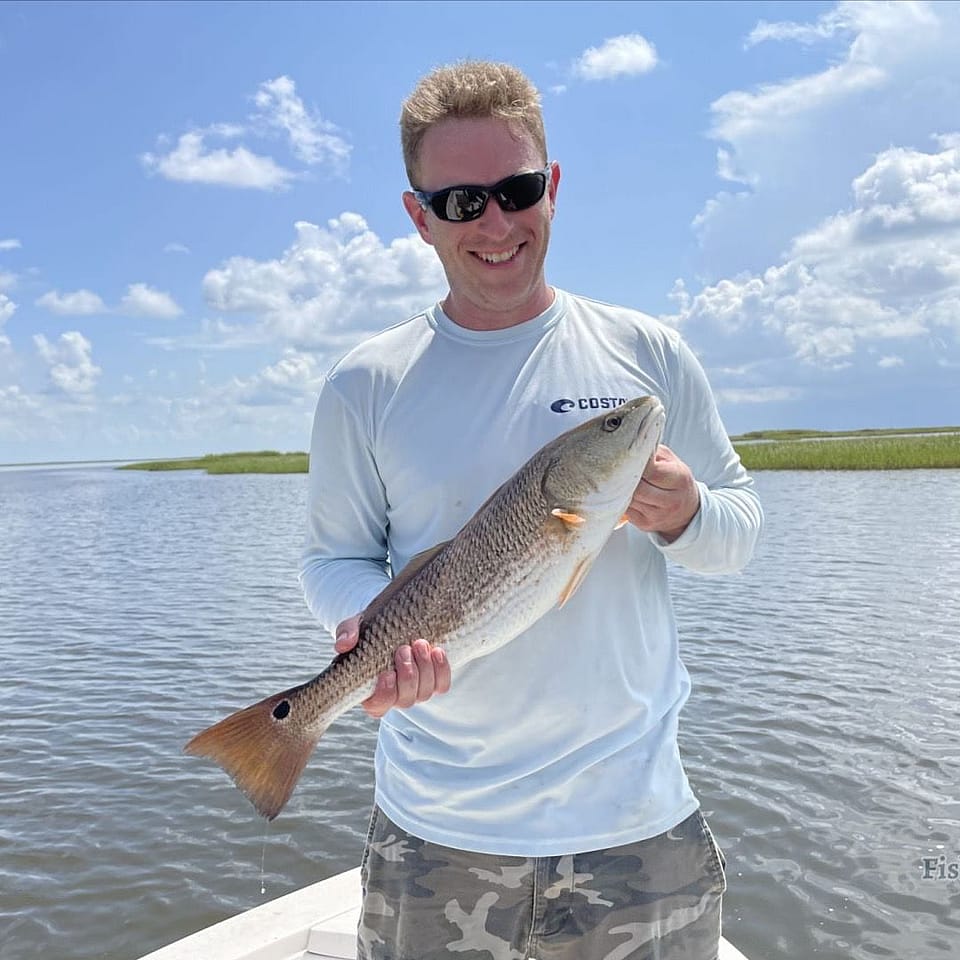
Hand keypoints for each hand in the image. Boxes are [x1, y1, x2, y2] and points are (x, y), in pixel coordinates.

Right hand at [334, 615, 451, 718]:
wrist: (403, 618)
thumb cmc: (375, 627)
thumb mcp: (359, 624)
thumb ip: (347, 632)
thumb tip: (343, 644)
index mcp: (371, 689)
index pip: (377, 707)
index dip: (384, 696)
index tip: (387, 674)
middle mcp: (395, 694)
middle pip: (405, 700)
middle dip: (407, 676)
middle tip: (404, 649)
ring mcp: (417, 689)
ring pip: (424, 693)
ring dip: (424, 669)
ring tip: (419, 644)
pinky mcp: (435, 680)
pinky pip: (442, 685)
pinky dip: (441, 670)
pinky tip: (436, 651)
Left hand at [624, 445, 699, 542]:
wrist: (687, 511)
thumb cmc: (675, 480)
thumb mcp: (671, 461)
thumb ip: (653, 451)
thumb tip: (630, 445)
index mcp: (679, 480)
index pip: (651, 471)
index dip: (636, 464)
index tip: (627, 458)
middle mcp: (671, 501)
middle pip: (638, 489)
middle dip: (626, 478)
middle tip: (618, 469)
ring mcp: (658, 516)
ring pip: (630, 500)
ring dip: (621, 489)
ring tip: (619, 480)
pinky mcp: (645, 525)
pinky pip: (626, 510)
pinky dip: (621, 500)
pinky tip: (623, 493)